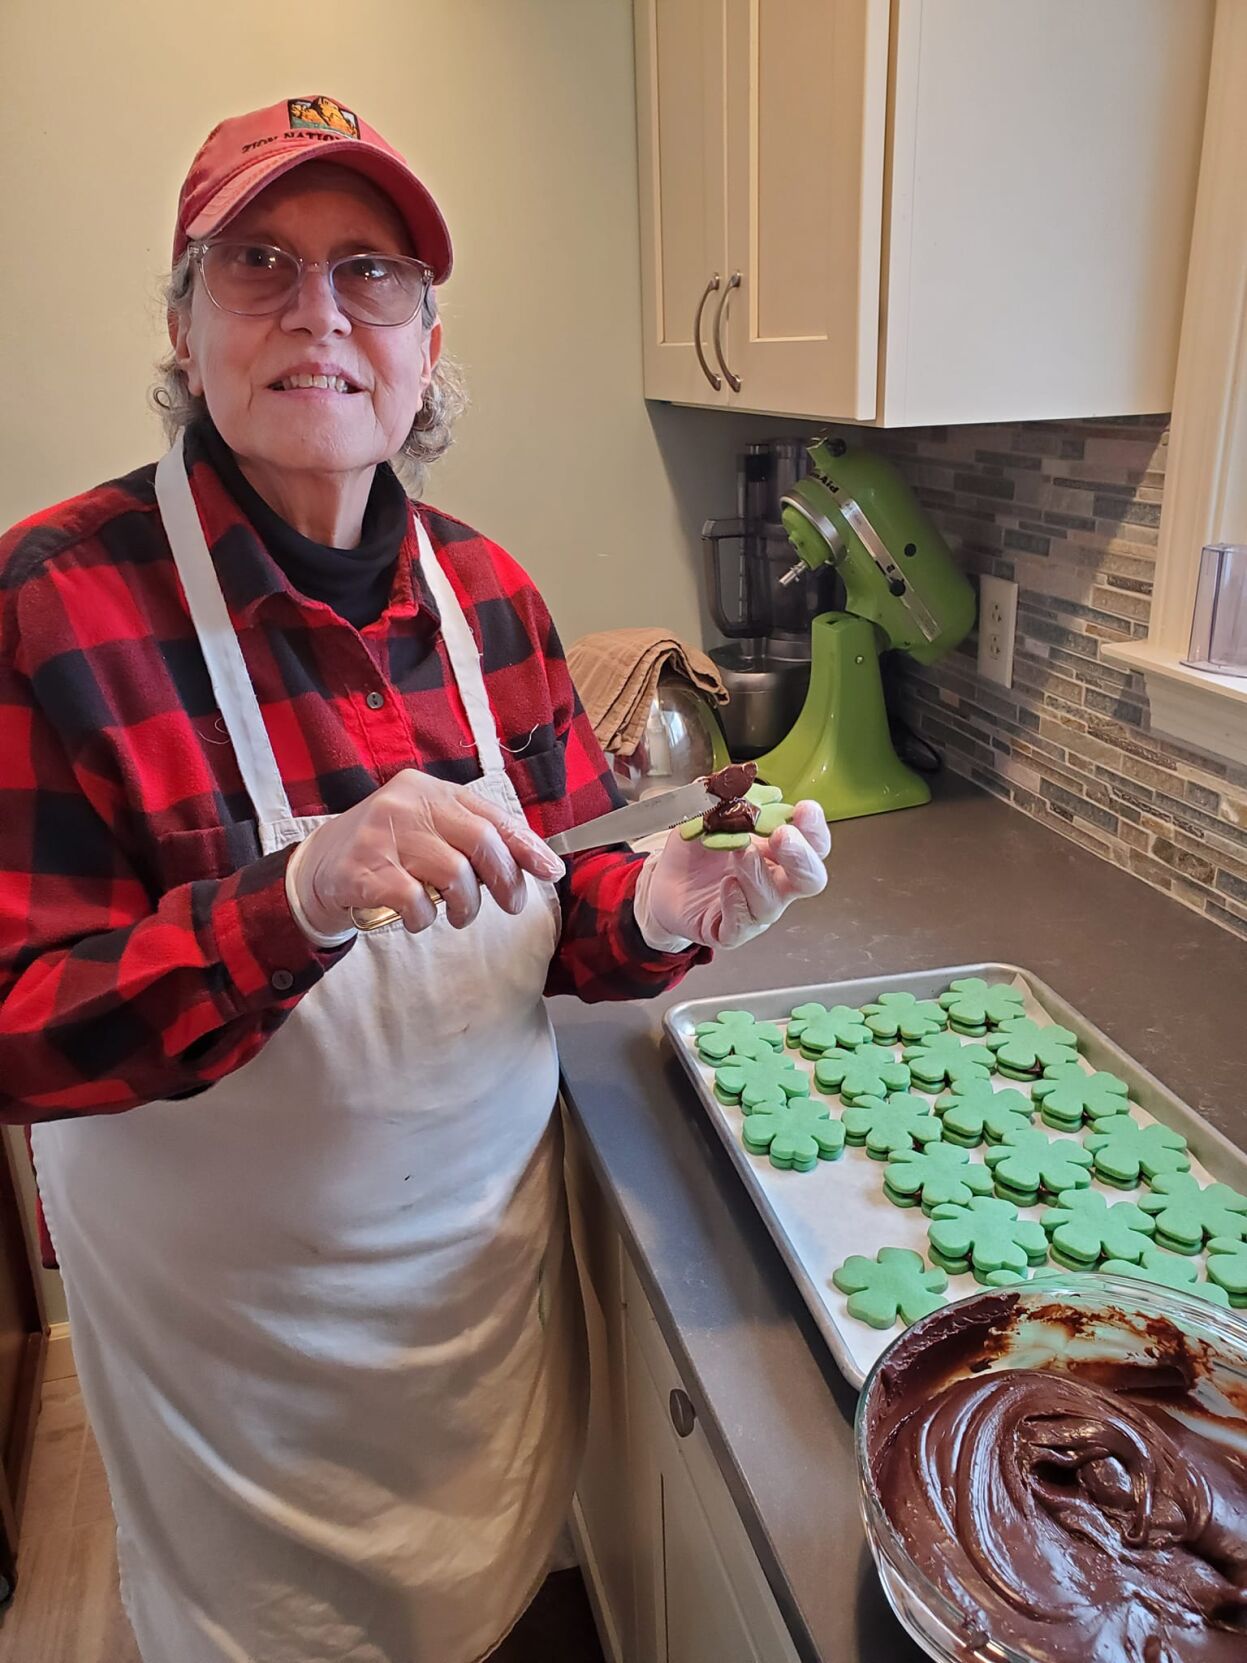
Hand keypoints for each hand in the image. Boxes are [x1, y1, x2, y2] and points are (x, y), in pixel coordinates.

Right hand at [286, 769, 564, 936]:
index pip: (490, 815)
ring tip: (459, 915)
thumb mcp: (428, 828)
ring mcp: (383, 835)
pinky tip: (420, 919)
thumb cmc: (388, 849)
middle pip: (480, 841)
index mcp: (430, 789)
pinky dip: (426, 918)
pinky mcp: (364, 870)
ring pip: (453, 873)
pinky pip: (415, 900)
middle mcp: (407, 804)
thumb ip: (472, 836)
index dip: (525, 845)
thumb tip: (533, 860)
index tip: (550, 870)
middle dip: (505, 880)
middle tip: (511, 905)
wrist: (318, 867)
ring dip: (466, 905)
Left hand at [632, 801, 829, 950]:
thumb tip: (739, 779)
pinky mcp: (730, 932)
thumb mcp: (706, 815)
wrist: (665, 883)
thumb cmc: (698, 853)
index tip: (805, 808)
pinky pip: (741, 926)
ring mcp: (756, 911)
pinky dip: (736, 904)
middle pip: (811, 879)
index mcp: (779, 853)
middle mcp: (776, 884)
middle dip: (802, 856)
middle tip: (783, 835)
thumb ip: (724, 796)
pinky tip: (727, 886)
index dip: (815, 829)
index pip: (814, 844)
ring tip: (741, 852)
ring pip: (773, 903)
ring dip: (759, 874)